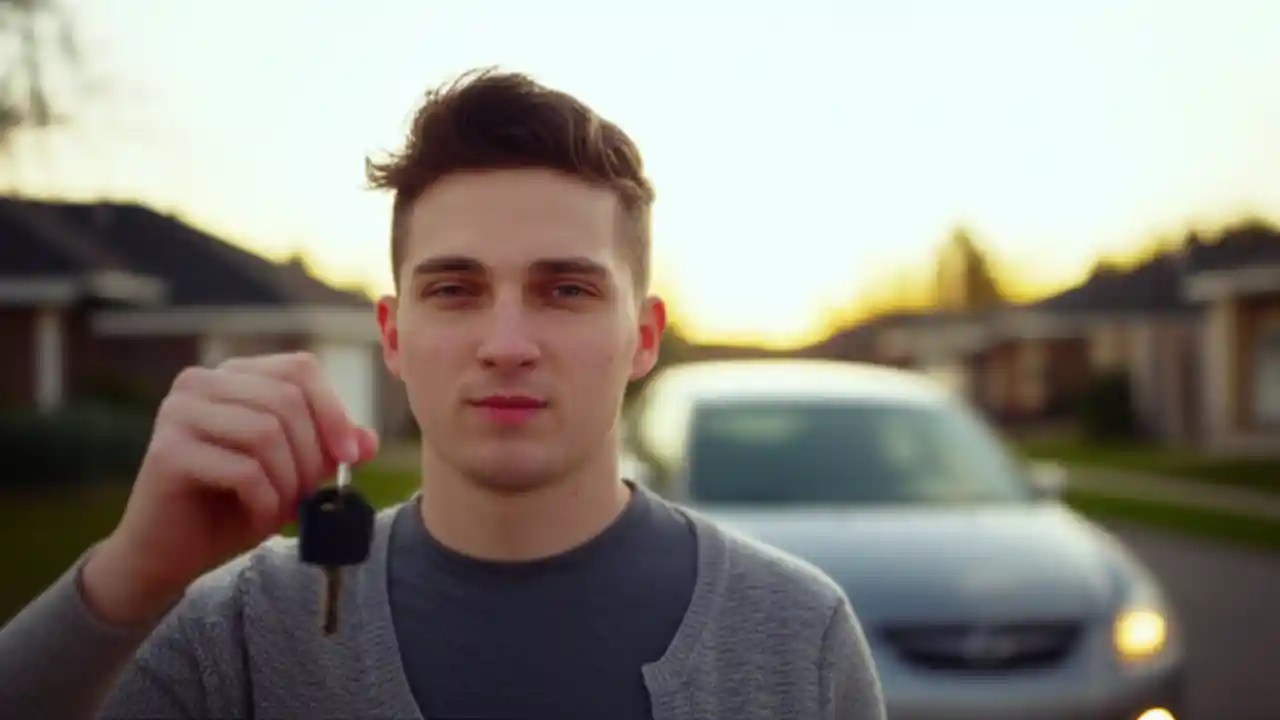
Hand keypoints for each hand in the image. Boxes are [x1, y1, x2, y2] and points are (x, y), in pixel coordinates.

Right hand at [81, 352, 378, 624]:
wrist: (168, 554)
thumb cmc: (232, 506)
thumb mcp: (293, 473)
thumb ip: (329, 451)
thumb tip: (368, 440)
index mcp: (233, 375)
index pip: (300, 368)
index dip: (334, 411)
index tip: (352, 456)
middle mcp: (200, 382)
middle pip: (287, 401)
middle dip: (312, 455)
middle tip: (310, 495)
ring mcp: (178, 413)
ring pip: (267, 433)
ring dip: (289, 481)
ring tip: (285, 508)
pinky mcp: (167, 452)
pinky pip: (244, 470)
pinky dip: (265, 500)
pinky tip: (260, 517)